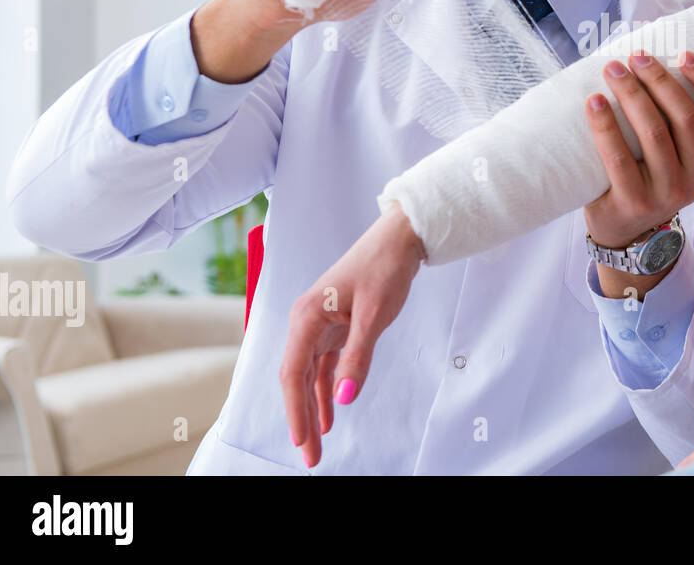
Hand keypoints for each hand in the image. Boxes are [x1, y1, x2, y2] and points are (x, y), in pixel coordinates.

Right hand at [279, 202, 425, 468]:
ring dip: (313, 407)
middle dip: (301, 418)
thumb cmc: (384, 267)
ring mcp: (319, 323)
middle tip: (310, 455)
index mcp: (306, 316)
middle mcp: (306, 321)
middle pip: (297, 378)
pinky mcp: (335, 325)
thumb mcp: (375, 315)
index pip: (293, 373)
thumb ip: (357, 357)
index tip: (302, 440)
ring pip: (310, 374)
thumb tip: (343, 398)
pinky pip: (325, 364)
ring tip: (318, 442)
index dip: (295, 410)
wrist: (400, 239)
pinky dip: (327, 388)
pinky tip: (331, 412)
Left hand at [582, 50, 693, 251]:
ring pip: (653, 132)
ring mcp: (670, 194)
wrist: (627, 228)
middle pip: (685, 116)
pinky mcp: (635, 202)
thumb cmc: (654, 174)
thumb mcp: (684, 155)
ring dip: (630, 94)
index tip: (683, 53)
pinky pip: (618, 157)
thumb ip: (683, 122)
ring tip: (612, 70)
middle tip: (636, 56)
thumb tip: (658, 59)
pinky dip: (604, 125)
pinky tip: (593, 101)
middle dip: (659, 79)